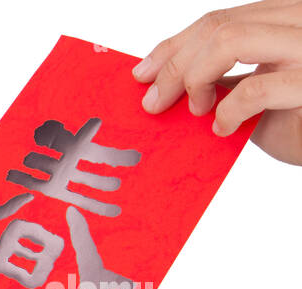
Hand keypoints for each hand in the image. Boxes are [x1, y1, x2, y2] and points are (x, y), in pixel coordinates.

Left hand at [132, 0, 301, 164]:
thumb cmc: (295, 122)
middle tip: (155, 103)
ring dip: (197, 79)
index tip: (142, 74)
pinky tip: (223, 128)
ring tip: (197, 110)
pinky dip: (228, 111)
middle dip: (174, 67)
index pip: (219, 20)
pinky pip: (254, 88)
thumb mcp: (250, 94)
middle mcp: (298, 22)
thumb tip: (162, 83)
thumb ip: (220, 80)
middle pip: (218, 27)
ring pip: (231, 40)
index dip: (173, 46)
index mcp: (283, 20)